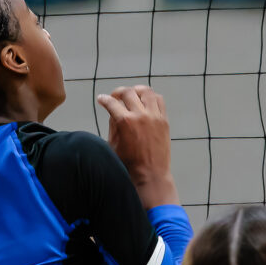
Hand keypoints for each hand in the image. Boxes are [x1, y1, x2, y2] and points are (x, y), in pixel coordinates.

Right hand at [98, 84, 176, 207]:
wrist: (151, 174)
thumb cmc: (129, 163)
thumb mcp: (113, 144)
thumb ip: (113, 124)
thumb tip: (114, 111)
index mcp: (125, 122)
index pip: (111, 103)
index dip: (103, 99)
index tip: (101, 99)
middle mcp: (140, 115)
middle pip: (128, 92)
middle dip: (118, 92)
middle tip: (114, 96)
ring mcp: (154, 116)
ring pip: (146, 91)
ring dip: (136, 91)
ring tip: (131, 95)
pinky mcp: (164, 120)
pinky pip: (159, 100)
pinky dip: (151, 97)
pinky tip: (145, 101)